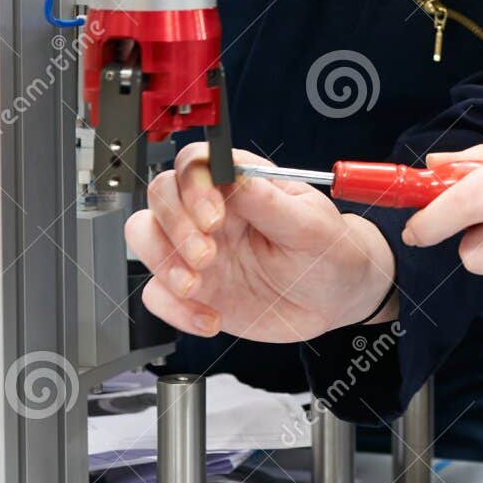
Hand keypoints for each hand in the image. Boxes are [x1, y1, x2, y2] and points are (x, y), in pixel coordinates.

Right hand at [125, 145, 395, 341]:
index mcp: (241, 184)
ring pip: (145, 237)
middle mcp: (212, 211)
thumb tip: (234, 176)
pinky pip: (157, 293)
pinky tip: (210, 319)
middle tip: (207, 256)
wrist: (337, 297)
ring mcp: (198, 249)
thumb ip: (270, 201)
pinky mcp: (195, 289)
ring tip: (197, 287)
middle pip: (161, 195)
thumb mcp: (311, 224)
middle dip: (175, 226)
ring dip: (162, 262)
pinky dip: (174, 309)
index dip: (193, 185)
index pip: (195, 163)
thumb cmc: (329, 249)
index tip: (214, 216)